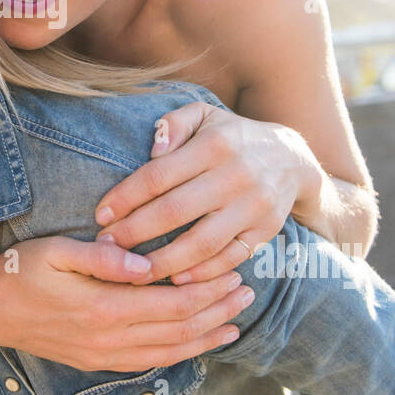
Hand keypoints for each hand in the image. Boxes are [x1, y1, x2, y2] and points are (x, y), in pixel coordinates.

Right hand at [0, 235, 254, 372]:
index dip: (207, 291)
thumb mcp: (58, 251)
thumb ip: (103, 258)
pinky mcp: (95, 360)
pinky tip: (193, 344)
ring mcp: (103, 354)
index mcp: (105, 307)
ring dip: (204, 338)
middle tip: (247, 294)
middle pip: (178, 329)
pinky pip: (148, 362)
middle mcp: (110, 338)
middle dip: (217, 312)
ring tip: (234, 325)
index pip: (172, 302)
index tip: (233, 276)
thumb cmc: (20, 271)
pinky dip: (178, 354)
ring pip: (168, 351)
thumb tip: (145, 263)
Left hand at [94, 101, 323, 285]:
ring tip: (134, 272)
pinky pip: (229, 259)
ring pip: (201, 243)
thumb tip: (154, 148)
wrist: (292, 158)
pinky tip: (174, 280)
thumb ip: (175, 124)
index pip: (159, 175)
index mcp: (214, 145)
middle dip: (134, 233)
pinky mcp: (265, 231)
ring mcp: (252, 207)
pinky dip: (201, 274)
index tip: (101, 215)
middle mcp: (235, 176)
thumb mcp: (205, 114)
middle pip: (174, 212)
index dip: (126, 197)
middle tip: (106, 248)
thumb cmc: (231, 137)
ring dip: (163, 263)